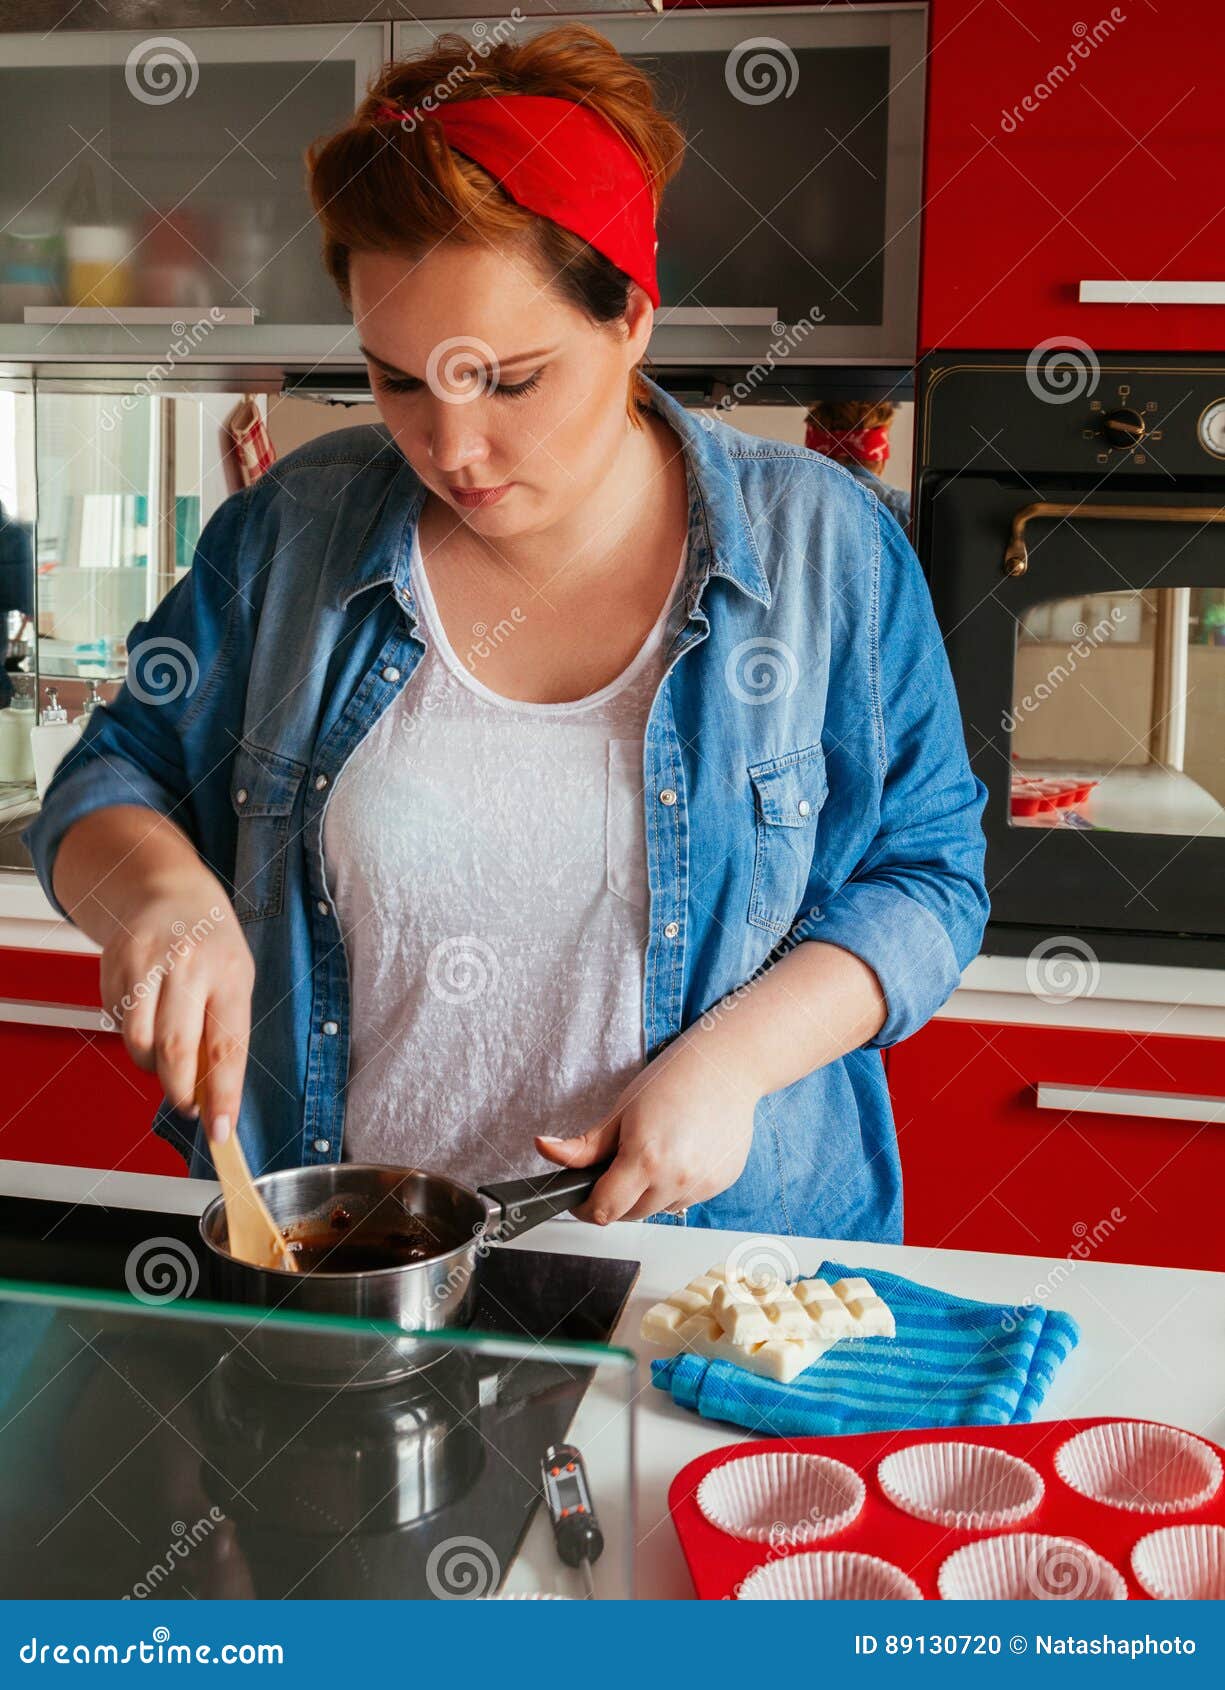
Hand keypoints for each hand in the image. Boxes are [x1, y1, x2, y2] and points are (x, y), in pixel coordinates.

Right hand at [98, 881, 253, 1143]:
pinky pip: (119, 1025)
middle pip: (176, 1050)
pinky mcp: (114, 967)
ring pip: (139, 1043)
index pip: (226, 1046)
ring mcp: (146, 964)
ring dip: (153, 1067)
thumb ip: (224, 1032)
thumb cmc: (212, 943)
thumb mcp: (235, 979)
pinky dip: (133, 1036)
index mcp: (229, 972)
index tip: (222, 1132)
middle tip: (188, 1104)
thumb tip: (213, 1095)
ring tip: (167, 1057)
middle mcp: (187, 966)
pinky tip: (148, 1017)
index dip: (223, 1096)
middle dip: (181, 1091)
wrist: (168, 891)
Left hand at [535, 1033, 759, 1223]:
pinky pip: (685, 1198)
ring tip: (655, 1152)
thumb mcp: (620, 1111)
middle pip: (630, 1215)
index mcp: (645, 1160)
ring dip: (647, 1193)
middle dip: (616, 1198)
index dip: (585, 1207)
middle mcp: (675, 1179)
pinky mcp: (719, 1184)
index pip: (604, 1211)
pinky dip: (675, 1185)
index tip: (582, 1196)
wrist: (726, 1068)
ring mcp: (701, 1185)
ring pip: (658, 1208)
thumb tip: (545, 1150)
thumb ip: (583, 1146)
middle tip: (618, 1164)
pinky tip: (680, 1152)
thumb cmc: (673, 1080)